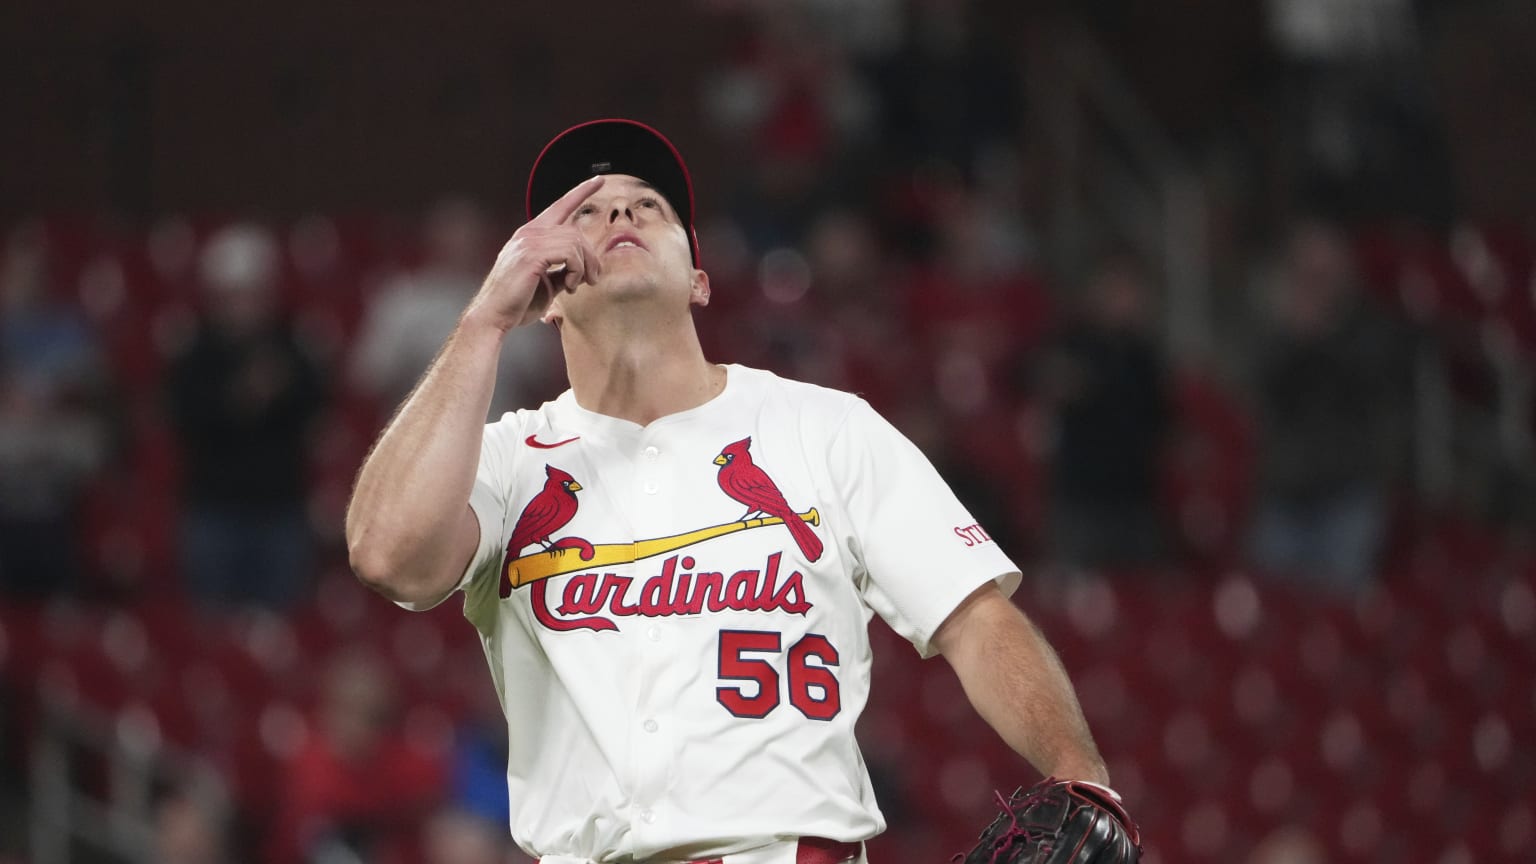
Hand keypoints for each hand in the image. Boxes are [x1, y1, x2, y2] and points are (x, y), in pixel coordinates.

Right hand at [467, 175, 604, 330]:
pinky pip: (570, 253)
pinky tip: (571, 285)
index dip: (580, 192)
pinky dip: (577, 270)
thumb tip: (583, 268)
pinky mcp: (531, 255)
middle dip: (591, 256)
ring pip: (575, 242)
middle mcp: (529, 232)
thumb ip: (563, 269)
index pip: (559, 206)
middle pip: (576, 231)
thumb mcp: (547, 282)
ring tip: (578, 285)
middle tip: (593, 279)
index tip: (599, 180)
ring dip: (585, 267)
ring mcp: (528, 241)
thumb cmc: (518, 303)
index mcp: (530, 235)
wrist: (494, 317)